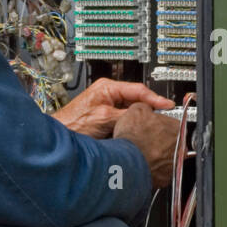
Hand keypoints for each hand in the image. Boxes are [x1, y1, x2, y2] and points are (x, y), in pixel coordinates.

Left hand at [52, 78, 173, 139]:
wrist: (59, 139)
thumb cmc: (72, 124)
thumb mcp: (104, 118)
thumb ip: (126, 114)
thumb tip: (144, 115)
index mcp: (107, 87)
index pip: (138, 89)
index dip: (155, 98)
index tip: (167, 105)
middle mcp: (108, 95)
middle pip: (136, 100)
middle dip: (147, 109)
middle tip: (160, 118)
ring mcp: (107, 107)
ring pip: (131, 112)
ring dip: (138, 119)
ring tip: (149, 126)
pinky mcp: (106, 119)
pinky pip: (124, 121)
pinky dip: (130, 126)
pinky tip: (134, 132)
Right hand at [112, 102, 183, 188]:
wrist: (126, 162)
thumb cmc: (133, 138)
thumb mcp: (137, 109)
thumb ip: (146, 107)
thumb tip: (145, 107)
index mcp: (177, 128)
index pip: (171, 123)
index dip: (158, 124)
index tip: (150, 126)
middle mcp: (179, 148)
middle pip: (169, 141)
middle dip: (158, 140)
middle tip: (144, 139)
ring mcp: (173, 165)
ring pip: (164, 157)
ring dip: (155, 155)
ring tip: (140, 152)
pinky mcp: (163, 179)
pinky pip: (158, 172)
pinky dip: (150, 168)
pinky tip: (140, 163)